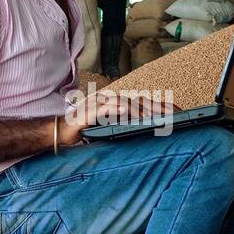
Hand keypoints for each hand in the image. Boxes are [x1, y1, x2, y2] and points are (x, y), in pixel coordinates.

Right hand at [58, 90, 176, 144]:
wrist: (60, 131)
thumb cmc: (83, 130)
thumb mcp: (107, 129)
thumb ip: (121, 127)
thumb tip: (141, 133)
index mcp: (113, 103)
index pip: (138, 102)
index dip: (155, 106)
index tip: (172, 113)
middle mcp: (106, 101)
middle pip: (135, 101)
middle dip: (153, 107)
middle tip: (169, 116)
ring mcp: (97, 104)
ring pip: (122, 103)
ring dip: (138, 110)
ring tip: (152, 117)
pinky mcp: (88, 112)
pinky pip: (105, 109)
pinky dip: (117, 109)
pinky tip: (128, 112)